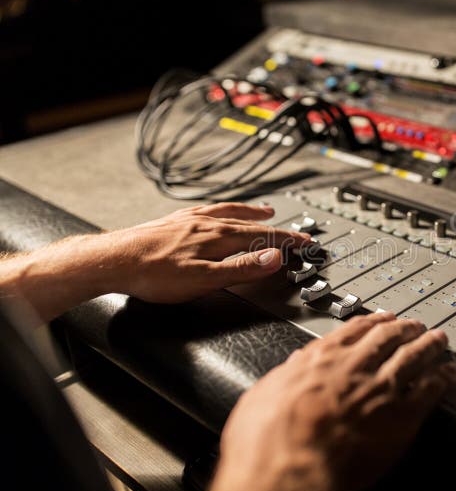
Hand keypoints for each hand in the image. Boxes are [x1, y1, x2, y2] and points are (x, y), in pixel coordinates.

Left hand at [97, 202, 311, 302]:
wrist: (113, 260)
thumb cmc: (154, 274)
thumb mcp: (204, 280)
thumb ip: (242, 269)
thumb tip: (274, 258)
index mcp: (220, 238)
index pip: (264, 237)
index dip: (288, 241)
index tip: (306, 242)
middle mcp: (208, 224)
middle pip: (251, 224)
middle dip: (277, 228)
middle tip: (295, 231)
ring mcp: (191, 220)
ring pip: (230, 212)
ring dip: (252, 213)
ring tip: (265, 212)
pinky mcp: (175, 221)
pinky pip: (209, 210)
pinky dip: (224, 210)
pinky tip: (219, 212)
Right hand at [209, 312, 455, 490]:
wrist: (290, 469)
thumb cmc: (269, 441)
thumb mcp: (264, 395)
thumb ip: (285, 377)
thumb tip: (291, 369)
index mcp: (321, 359)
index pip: (353, 330)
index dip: (372, 321)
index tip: (381, 318)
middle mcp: (355, 367)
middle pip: (388, 338)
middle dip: (404, 328)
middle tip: (415, 324)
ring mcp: (381, 389)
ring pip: (413, 357)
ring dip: (429, 345)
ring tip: (439, 339)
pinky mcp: (401, 417)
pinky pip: (429, 390)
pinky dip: (441, 378)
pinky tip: (448, 374)